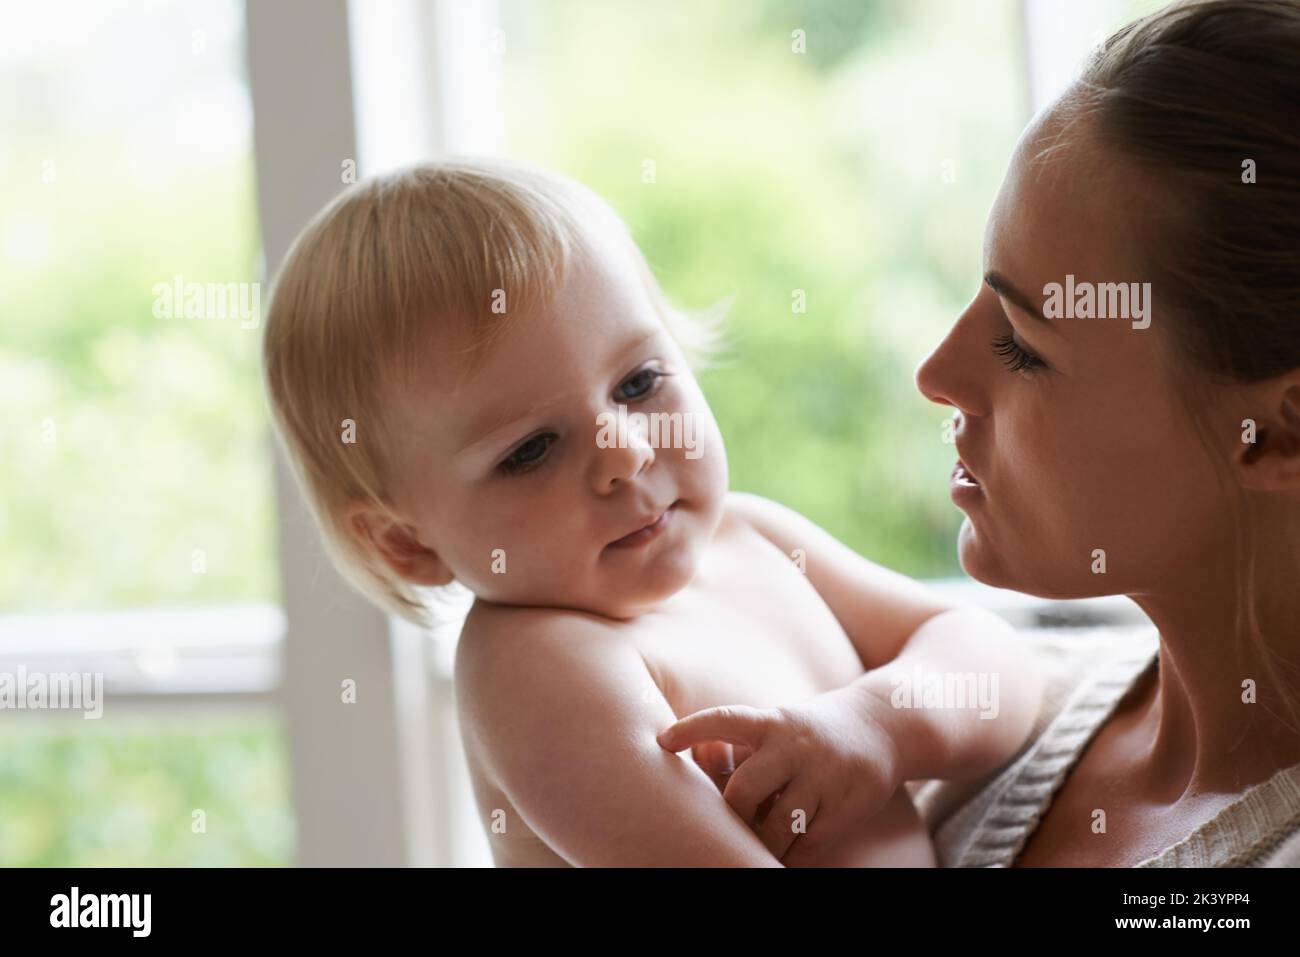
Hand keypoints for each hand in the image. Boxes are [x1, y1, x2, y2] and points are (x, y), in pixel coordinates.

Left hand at [657, 687, 902, 862]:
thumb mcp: (776, 725)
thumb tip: (692, 755)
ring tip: (763, 838)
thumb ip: (737, 743)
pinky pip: (807, 843)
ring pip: (776, 826)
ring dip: (762, 840)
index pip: (725, 718)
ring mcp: (823, 775)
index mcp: (772, 722)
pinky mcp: (847, 804)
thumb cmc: (810, 733)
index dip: (692, 729)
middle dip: (733, 815)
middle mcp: (795, 745)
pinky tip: (790, 845)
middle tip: (734, 823)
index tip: (662, 741)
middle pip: (744, 791)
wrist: (883, 726)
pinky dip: (792, 852)